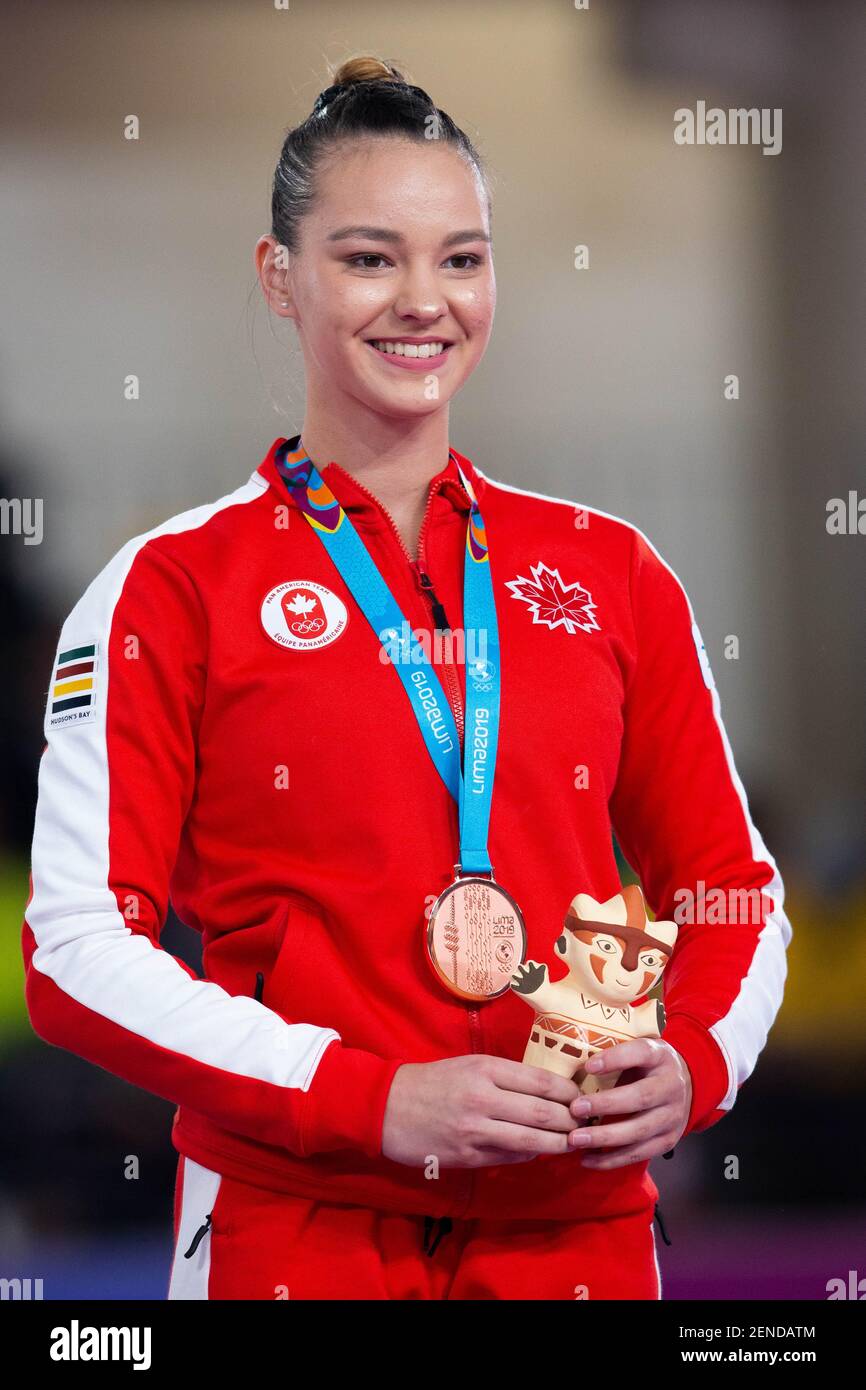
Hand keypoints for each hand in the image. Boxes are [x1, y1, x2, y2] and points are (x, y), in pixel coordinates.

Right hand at [381, 1055, 582, 1168]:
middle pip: (543, 1112)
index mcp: (486, 1068)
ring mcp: (475, 1130)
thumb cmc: (431, 1081)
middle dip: (570, 1122)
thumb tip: (546, 1094)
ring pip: (531, 1141)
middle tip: (585, 1125)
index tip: (582, 1098)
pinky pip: (509, 1158)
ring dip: (557, 1144)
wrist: (384, 1106)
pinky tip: (537, 1152)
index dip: (570, 1093)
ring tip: (572, 1144)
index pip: (542, 1082)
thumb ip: (505, 1078)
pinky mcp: (467, 1156)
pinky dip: (528, 1155)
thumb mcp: (469, 1066)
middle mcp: (483, 1097)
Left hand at [566, 1039, 692, 1170]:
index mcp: (660, 1057)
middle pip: (641, 1097)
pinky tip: (587, 1159)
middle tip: (575, 1109)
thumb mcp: (637, 1050)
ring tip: (576, 1139)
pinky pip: (639, 1154)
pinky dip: (611, 1159)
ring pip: (639, 1130)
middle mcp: (671, 1086)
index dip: (615, 1059)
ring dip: (605, 1137)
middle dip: (606, 1105)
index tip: (588, 1066)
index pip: (641, 1053)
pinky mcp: (667, 1141)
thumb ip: (614, 1055)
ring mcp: (672, 1116)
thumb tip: (574, 1063)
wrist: (687, 1086)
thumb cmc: (648, 1066)